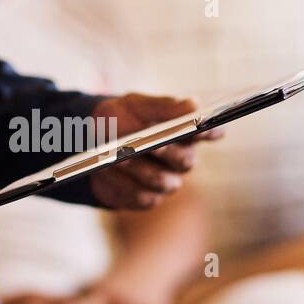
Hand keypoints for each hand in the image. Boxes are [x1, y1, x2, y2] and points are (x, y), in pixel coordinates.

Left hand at [89, 94, 221, 209]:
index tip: (207, 127)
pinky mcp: (147, 198)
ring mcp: (166, 181)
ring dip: (139, 169)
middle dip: (167, 153)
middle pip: (184, 161)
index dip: (212, 132)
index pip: (209, 133)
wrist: (90, 143)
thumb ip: (162, 106)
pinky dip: (122, 183)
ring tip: (119, 159)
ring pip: (162, 181)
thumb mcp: (135, 106)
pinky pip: (140, 196)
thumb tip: (193, 104)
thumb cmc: (120, 119)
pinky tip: (107, 171)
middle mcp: (181, 159)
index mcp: (184, 133)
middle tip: (153, 145)